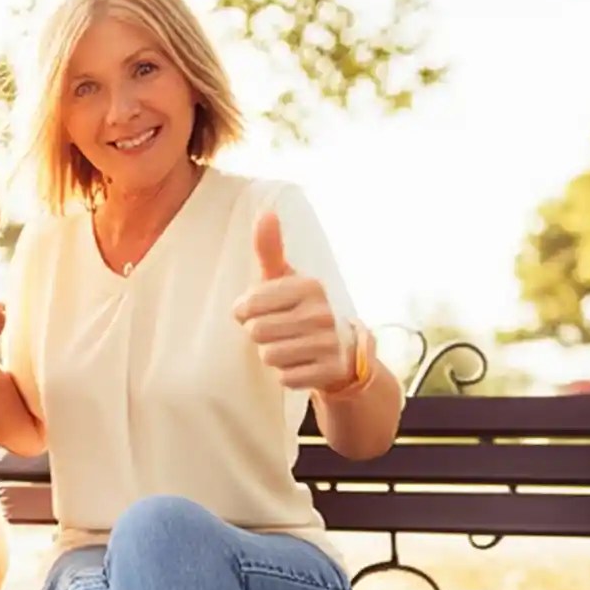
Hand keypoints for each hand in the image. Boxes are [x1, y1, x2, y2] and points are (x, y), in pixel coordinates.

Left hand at [233, 211, 352, 390]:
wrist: (343, 353)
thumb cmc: (302, 310)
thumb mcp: (286, 279)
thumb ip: (270, 249)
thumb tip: (266, 212)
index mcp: (309, 286)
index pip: (249, 305)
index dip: (245, 313)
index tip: (258, 312)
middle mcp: (323, 312)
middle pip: (257, 332)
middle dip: (260, 335)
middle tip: (278, 332)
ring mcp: (329, 343)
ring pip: (269, 356)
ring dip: (273, 355)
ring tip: (290, 347)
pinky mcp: (330, 371)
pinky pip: (286, 378)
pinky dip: (288, 375)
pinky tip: (302, 364)